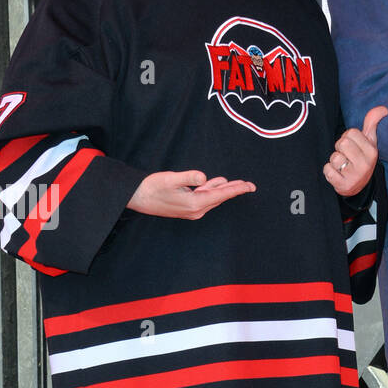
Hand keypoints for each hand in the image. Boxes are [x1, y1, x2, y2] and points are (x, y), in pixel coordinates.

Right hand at [127, 171, 255, 218]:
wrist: (137, 198)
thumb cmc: (152, 187)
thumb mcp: (170, 178)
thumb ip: (188, 177)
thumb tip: (203, 177)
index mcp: (194, 204)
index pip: (220, 195)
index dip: (236, 189)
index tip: (249, 186)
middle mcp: (196, 210)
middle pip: (220, 198)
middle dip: (235, 190)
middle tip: (250, 185)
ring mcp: (192, 210)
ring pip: (212, 197)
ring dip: (224, 190)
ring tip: (238, 184)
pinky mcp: (187, 207)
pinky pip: (204, 198)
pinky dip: (212, 190)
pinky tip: (217, 184)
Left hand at [325, 105, 386, 195]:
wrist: (359, 187)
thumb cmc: (362, 159)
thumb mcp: (369, 142)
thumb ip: (372, 123)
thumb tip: (383, 109)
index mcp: (372, 152)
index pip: (351, 132)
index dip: (348, 137)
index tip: (353, 146)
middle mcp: (365, 164)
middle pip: (342, 143)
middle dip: (340, 148)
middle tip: (346, 156)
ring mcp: (354, 176)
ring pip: (334, 157)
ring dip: (334, 161)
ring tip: (343, 166)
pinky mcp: (343, 185)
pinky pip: (327, 170)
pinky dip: (329, 171)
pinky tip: (338, 175)